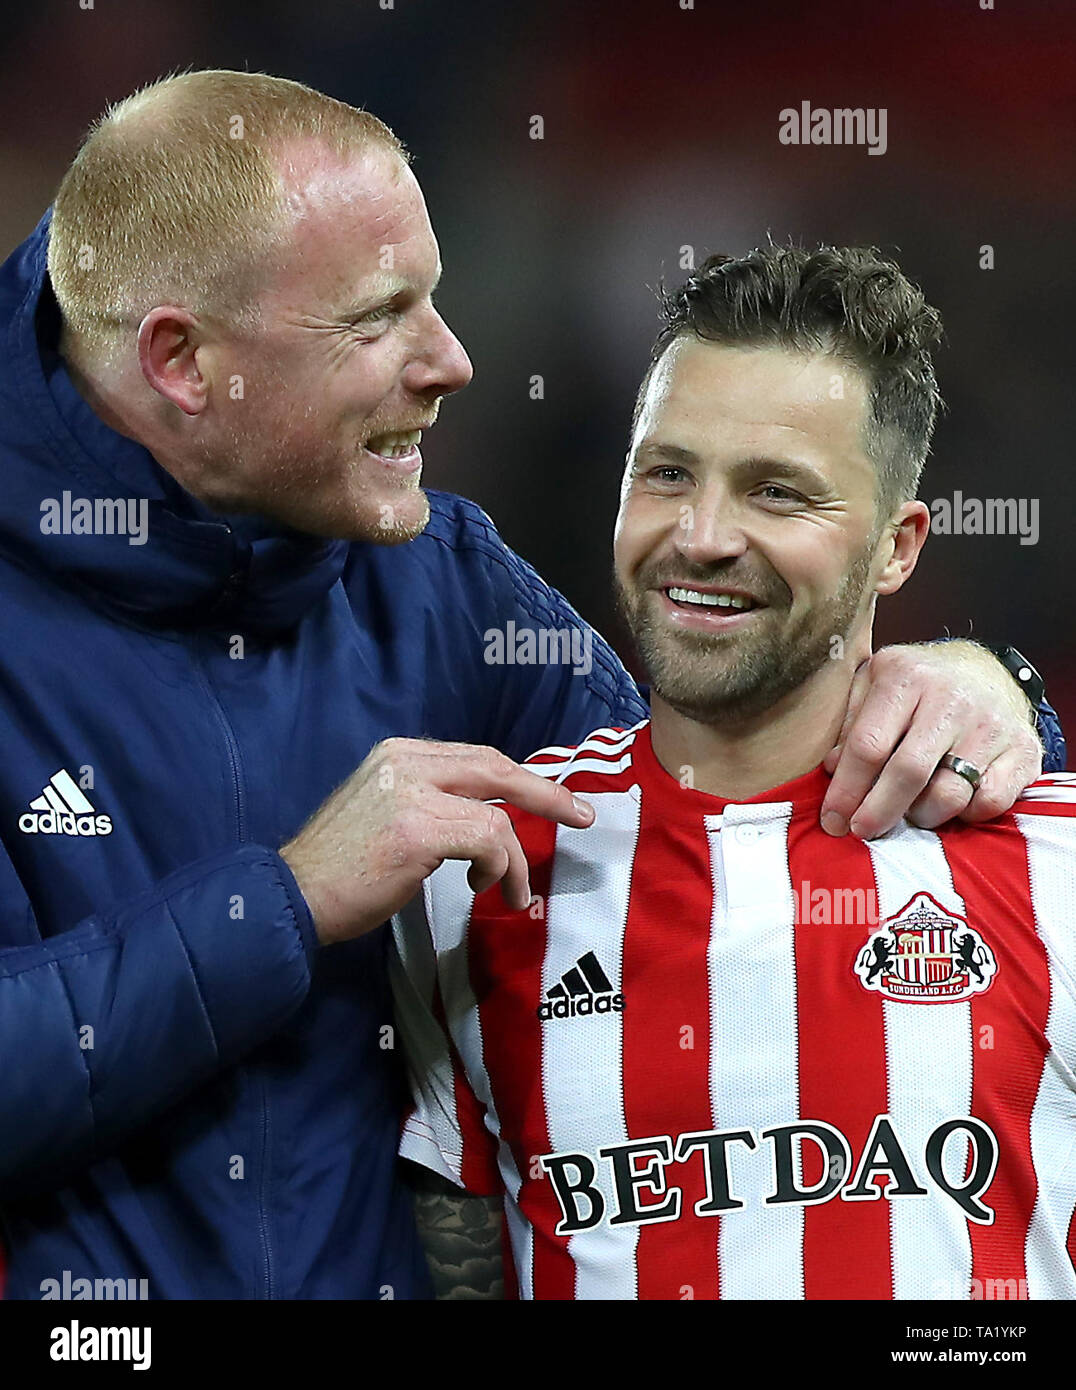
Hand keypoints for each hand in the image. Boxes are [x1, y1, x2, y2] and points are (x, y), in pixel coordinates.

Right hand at [280, 739, 593, 944]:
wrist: (292, 897)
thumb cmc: (340, 868)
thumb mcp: (385, 813)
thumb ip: (430, 800)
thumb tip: (487, 818)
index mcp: (398, 754)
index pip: (477, 756)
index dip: (520, 778)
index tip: (554, 797)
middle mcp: (405, 762)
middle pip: (496, 767)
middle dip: (545, 794)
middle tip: (580, 816)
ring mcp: (411, 793)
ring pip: (496, 816)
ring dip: (515, 861)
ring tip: (513, 893)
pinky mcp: (418, 830)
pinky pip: (487, 841)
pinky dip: (500, 870)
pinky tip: (486, 889)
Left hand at [820, 641, 1041, 838]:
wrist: (985, 672)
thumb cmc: (915, 688)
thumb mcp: (873, 684)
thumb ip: (850, 723)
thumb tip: (832, 768)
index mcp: (906, 677)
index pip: (868, 745)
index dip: (846, 790)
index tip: (832, 819)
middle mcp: (952, 698)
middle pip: (908, 772)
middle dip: (878, 811)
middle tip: (861, 831)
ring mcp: (991, 724)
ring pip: (949, 794)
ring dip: (921, 815)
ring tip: (909, 811)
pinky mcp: (1023, 749)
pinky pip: (990, 803)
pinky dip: (966, 814)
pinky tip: (951, 803)